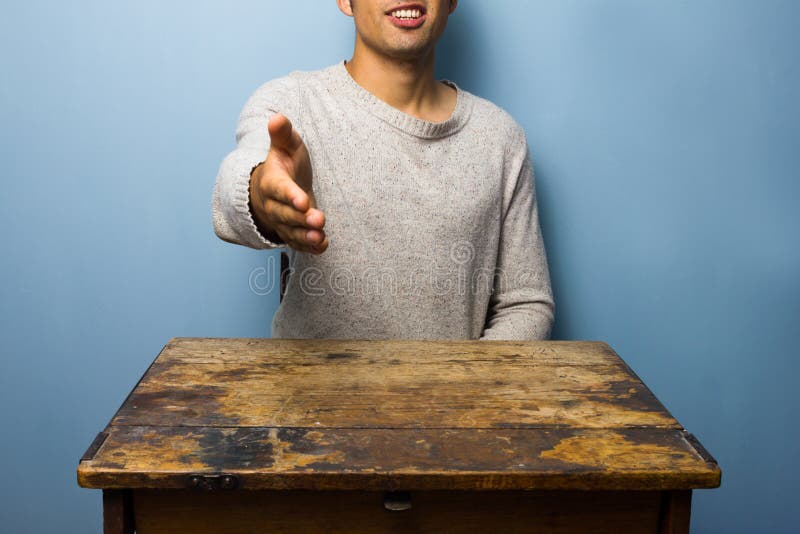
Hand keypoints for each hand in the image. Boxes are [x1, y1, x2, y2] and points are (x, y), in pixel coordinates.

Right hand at [249, 113, 327, 253]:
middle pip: (285, 215)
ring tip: (320, 238)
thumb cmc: (284, 164)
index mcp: (272, 182)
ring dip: (306, 237)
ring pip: (291, 232)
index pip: (279, 189)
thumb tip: (277, 118)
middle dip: (301, 219)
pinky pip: (298, 243)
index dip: (290, 195)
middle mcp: (274, 205)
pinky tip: (323, 246)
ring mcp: (282, 222)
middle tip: (319, 220)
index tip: (303, 200)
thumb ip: (282, 134)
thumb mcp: (285, 146)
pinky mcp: (292, 233)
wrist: (275, 187)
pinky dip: (310, 247)